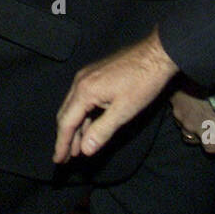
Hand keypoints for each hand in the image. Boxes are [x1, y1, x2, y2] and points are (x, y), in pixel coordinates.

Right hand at [55, 30, 177, 162]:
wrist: (157, 53)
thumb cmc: (143, 82)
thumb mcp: (123, 111)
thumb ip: (101, 131)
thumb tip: (84, 150)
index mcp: (84, 91)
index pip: (66, 122)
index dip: (62, 143)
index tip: (57, 160)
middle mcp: (80, 81)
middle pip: (66, 114)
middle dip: (65, 137)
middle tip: (64, 158)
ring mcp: (87, 76)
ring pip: (74, 106)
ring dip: (75, 128)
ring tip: (76, 149)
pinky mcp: (96, 74)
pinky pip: (82, 98)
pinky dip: (83, 115)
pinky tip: (88, 127)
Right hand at [170, 90, 214, 153]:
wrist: (197, 69)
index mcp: (208, 130)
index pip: (210, 148)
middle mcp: (191, 126)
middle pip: (193, 138)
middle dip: (200, 134)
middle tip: (209, 125)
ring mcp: (180, 115)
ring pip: (183, 125)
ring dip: (190, 122)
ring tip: (199, 112)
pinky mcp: (173, 103)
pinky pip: (177, 112)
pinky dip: (183, 110)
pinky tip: (190, 102)